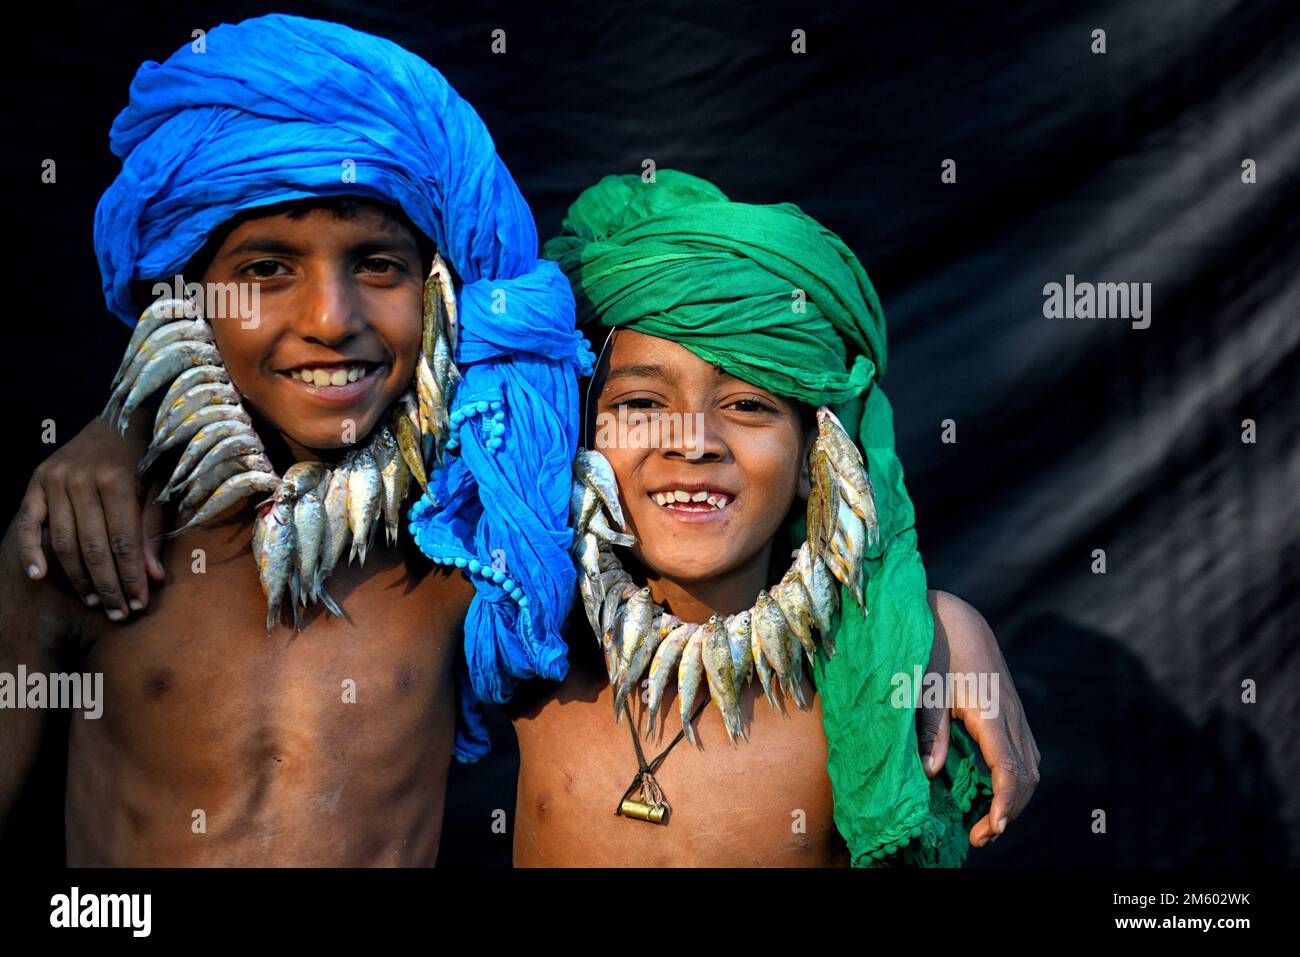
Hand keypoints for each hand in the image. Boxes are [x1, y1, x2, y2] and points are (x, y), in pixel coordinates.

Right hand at [15, 412, 162, 619]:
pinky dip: (30, 550)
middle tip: (120, 613)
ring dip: (78, 577)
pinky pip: (28, 522)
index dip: (131, 577)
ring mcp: (55, 479)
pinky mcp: (37, 479)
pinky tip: (39, 576)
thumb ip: (154, 531)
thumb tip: (154, 577)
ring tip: (95, 602)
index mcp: (118, 479)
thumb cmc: (150, 456)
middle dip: (108, 585)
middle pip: (93, 547)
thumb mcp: (161, 488)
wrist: (123, 416)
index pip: (123, 542)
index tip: (140, 604)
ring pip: (63, 541)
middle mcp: (82, 479)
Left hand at [917, 589, 1039, 848]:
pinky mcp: (1011, 708)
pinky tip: (997, 788)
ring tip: (987, 819)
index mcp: (988, 712)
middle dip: (1009, 810)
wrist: (953, 614)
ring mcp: (1014, 711)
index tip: (993, 830)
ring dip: (1016, 796)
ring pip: (1032, 764)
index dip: (1005, 804)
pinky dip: (1018, 776)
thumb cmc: (932, 648)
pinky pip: (1027, 750)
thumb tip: (931, 772)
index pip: (1008, 769)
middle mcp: (1009, 714)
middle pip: (1027, 775)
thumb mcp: (924, 687)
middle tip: (978, 835)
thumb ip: (930, 729)